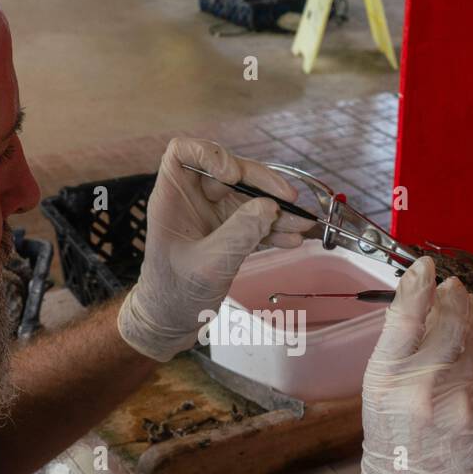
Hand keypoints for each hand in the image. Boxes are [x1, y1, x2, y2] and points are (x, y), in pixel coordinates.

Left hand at [117, 138, 315, 361]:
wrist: (171, 321)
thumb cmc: (174, 294)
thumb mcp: (208, 265)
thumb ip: (238, 234)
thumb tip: (269, 208)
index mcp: (172, 197)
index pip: (184, 152)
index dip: (210, 153)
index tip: (232, 175)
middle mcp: (192, 199)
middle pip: (231, 171)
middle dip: (262, 184)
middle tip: (290, 201)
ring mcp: (213, 214)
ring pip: (249, 196)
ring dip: (277, 209)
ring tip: (301, 226)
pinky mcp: (229, 231)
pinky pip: (255, 219)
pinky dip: (274, 228)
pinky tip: (292, 240)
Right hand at [354, 256, 472, 473]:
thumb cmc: (390, 439)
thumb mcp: (376, 391)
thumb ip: (397, 350)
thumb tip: (418, 303)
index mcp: (387, 383)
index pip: (404, 321)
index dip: (417, 288)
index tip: (426, 266)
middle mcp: (425, 391)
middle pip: (450, 325)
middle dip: (454, 299)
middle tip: (454, 287)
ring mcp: (461, 405)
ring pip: (472, 347)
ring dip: (468, 324)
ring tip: (461, 311)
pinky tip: (462, 371)